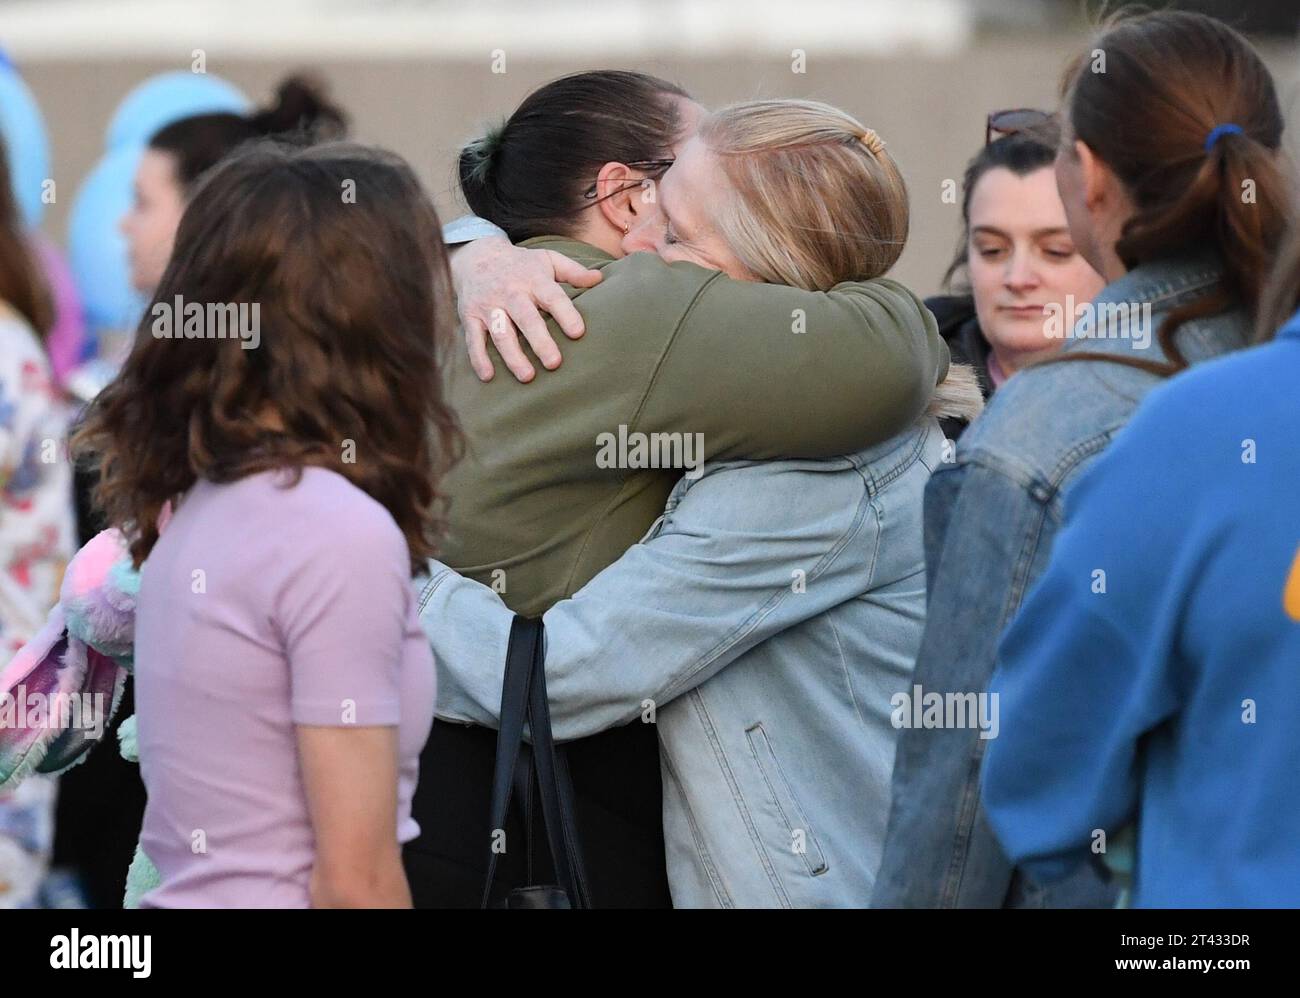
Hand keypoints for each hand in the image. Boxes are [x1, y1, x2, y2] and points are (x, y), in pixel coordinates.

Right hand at [451, 237, 602, 381]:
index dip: (565, 314)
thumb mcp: (547, 260)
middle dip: (539, 341)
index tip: (578, 333)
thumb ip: (573, 271)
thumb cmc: (521, 264)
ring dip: (513, 355)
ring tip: (528, 376)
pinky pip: (473, 338)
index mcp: (533, 280)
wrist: (476, 255)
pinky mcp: (470, 316)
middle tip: (554, 363)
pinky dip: (478, 358)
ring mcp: (489, 305)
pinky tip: (488, 376)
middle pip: (526, 318)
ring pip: (501, 332)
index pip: (552, 297)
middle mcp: (510, 293)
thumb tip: (600, 279)